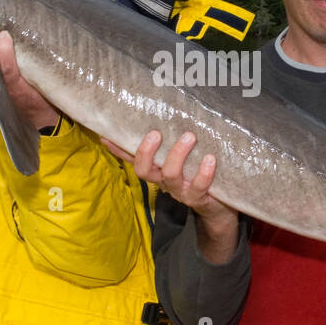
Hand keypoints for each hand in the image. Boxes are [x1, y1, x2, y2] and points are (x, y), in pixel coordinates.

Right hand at [105, 129, 239, 262]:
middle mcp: (164, 181)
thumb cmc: (198, 174)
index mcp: (157, 170)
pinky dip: (204, 173)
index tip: (106, 136)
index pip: (132, 159)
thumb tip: (165, 117)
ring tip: (189, 137)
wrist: (219, 207)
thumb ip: (173, 144)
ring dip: (178, 155)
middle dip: (146, 152)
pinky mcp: (198, 197)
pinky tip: (210, 159)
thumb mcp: (183, 159)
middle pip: (144, 171)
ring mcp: (180, 190)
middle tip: (155, 134)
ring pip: (170, 175)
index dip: (118, 151)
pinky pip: (198, 186)